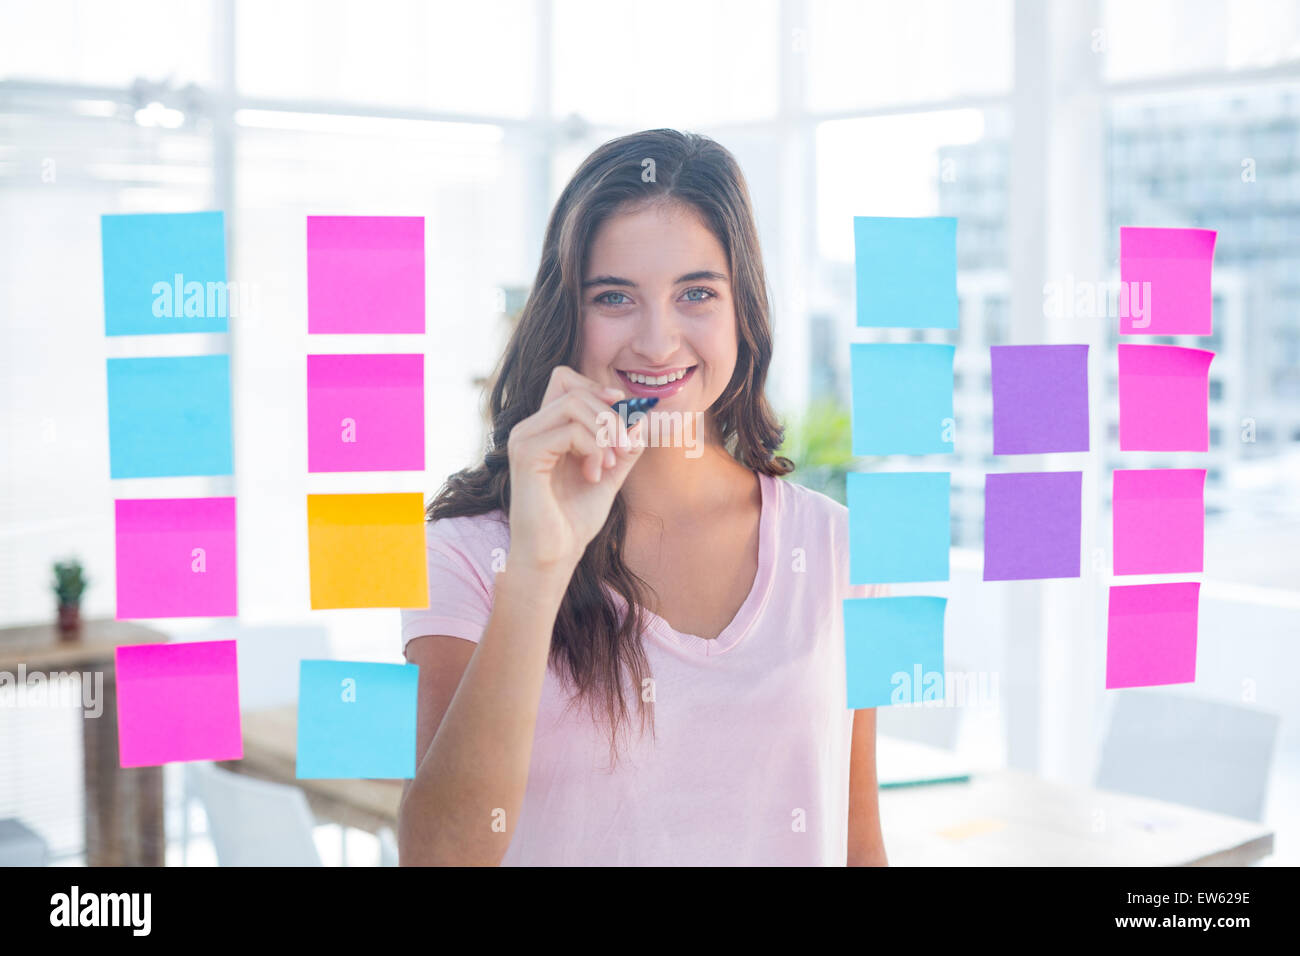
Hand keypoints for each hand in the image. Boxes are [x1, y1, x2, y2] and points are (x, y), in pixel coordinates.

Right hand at [505, 365, 646, 571]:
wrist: (554, 556)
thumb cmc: (574, 520)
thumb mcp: (609, 475)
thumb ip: (623, 447)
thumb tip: (642, 417)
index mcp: (544, 429)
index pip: (565, 380)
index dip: (597, 389)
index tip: (624, 413)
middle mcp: (528, 428)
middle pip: (574, 388)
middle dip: (611, 416)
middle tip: (625, 449)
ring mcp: (523, 438)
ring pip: (573, 403)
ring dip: (605, 432)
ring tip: (609, 465)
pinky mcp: (526, 454)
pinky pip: (570, 430)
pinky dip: (593, 448)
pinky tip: (593, 475)